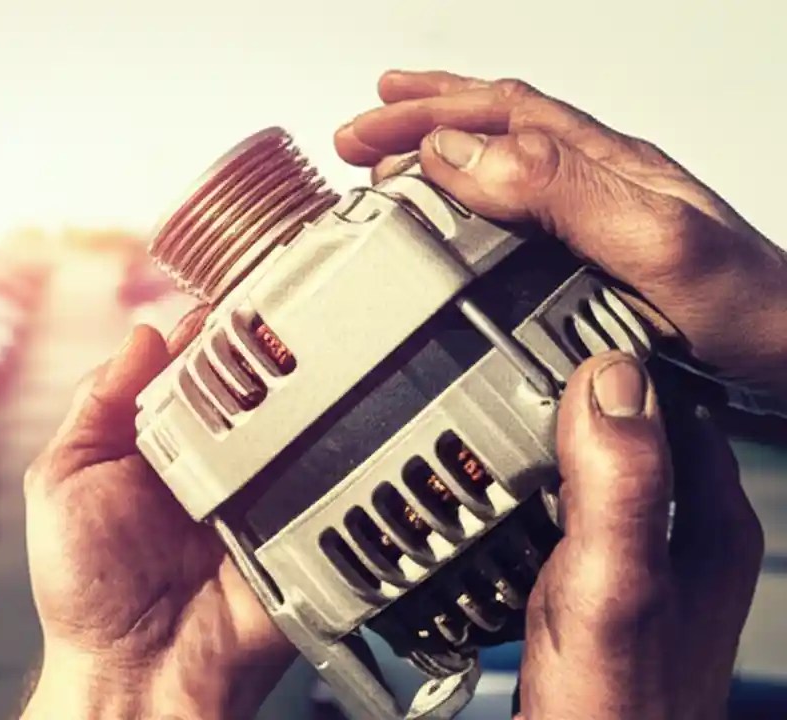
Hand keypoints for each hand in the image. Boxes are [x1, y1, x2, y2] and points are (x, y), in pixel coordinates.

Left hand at [20, 315, 293, 719]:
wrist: (137, 676)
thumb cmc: (87, 592)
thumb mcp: (63, 482)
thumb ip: (97, 404)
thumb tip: (143, 334)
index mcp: (155, 442)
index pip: (189, 367)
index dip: (204, 336)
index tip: (218, 314)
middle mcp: (211, 461)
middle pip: (246, 386)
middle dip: (253, 360)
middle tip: (258, 347)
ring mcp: (258, 493)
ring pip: (290, 423)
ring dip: (290, 402)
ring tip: (284, 387)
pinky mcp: (297, 528)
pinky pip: (322, 480)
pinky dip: (320, 456)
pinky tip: (311, 438)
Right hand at [336, 70, 786, 395]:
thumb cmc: (754, 310)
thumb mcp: (654, 245)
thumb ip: (559, 194)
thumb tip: (460, 157)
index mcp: (606, 166)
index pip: (499, 114)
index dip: (425, 111)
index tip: (365, 130)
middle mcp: (602, 184)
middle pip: (496, 126)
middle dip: (419, 119)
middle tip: (357, 139)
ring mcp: (604, 222)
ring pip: (506, 165)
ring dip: (443, 153)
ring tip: (392, 163)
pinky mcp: (605, 266)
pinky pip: (521, 216)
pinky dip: (474, 205)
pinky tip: (463, 231)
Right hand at [520, 351, 763, 718]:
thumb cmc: (618, 708)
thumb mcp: (611, 584)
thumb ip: (617, 483)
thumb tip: (609, 380)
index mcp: (704, 518)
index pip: (665, 397)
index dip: (609, 355)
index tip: (548, 328)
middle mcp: (683, 533)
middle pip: (630, 426)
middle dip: (570, 392)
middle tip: (506, 360)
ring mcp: (644, 560)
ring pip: (598, 466)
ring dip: (549, 438)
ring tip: (494, 408)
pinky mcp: (602, 585)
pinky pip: (570, 508)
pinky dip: (534, 487)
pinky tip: (500, 492)